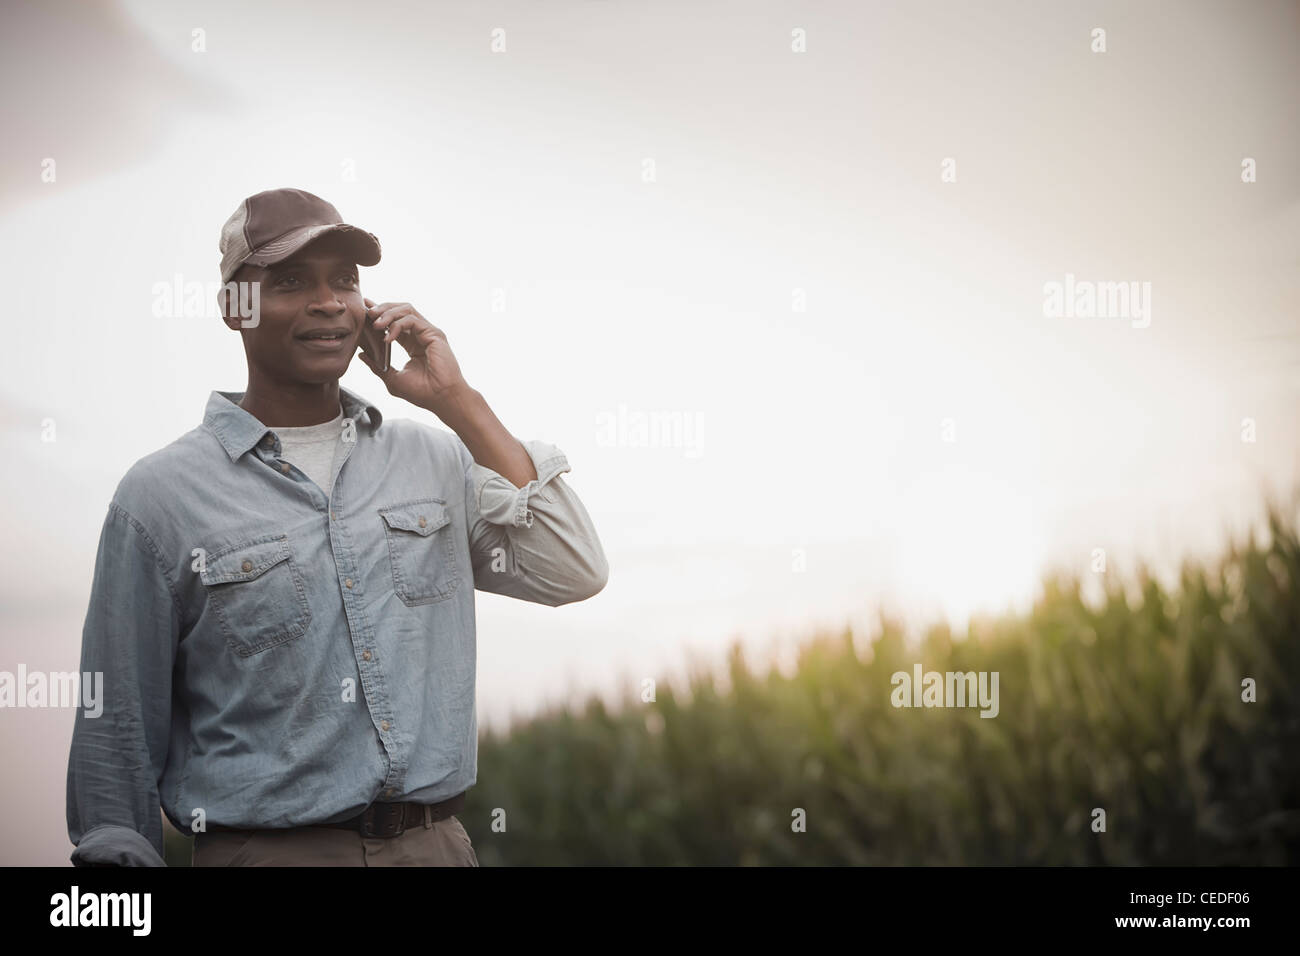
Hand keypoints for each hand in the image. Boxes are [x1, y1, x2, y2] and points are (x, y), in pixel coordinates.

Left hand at [358, 299, 470, 415]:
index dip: (380, 313)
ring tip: (376, 324)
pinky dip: (397, 325)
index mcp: (413, 344)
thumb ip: (377, 366)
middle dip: (382, 308)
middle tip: (368, 313)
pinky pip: (412, 320)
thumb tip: (361, 355)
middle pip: (400, 310)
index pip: (395, 322)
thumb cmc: (422, 392)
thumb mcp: (392, 379)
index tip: (365, 309)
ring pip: (406, 310)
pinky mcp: (434, 334)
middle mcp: (421, 335)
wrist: (441, 399)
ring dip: (388, 313)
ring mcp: (428, 333)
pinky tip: (388, 337)